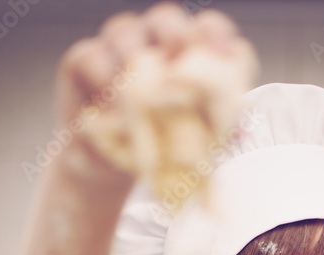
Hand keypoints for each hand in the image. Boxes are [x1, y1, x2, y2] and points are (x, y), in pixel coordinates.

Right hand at [54, 3, 248, 185]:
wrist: (111, 168)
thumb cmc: (158, 149)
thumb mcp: (193, 145)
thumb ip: (217, 131)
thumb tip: (242, 130)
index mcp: (185, 53)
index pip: (206, 28)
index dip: (215, 36)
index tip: (224, 58)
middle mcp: (152, 41)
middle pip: (166, 19)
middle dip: (176, 38)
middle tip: (179, 67)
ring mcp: (115, 47)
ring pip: (125, 31)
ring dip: (134, 60)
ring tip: (141, 98)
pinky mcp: (81, 62)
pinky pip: (90, 56)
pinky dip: (103, 80)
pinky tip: (113, 108)